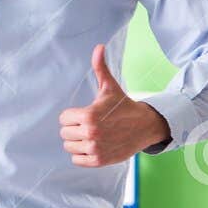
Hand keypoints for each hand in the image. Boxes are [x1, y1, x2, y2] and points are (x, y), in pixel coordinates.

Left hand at [59, 44, 169, 167]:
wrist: (144, 126)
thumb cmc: (123, 106)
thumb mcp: (110, 88)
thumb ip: (100, 68)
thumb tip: (99, 47)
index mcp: (89, 115)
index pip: (63, 118)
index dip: (72, 115)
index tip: (84, 114)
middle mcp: (91, 133)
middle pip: (64, 133)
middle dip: (74, 128)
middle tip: (88, 125)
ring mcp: (95, 148)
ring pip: (69, 147)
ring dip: (77, 142)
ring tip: (90, 135)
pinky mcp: (99, 160)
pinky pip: (77, 160)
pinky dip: (82, 155)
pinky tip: (93, 146)